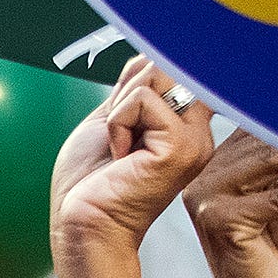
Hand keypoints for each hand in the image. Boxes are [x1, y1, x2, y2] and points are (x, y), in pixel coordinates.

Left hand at [52, 58, 217, 258]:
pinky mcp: (180, 147)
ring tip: (119, 147)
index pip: (179, 68)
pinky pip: (141, 101)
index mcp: (185, 125)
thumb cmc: (88, 184)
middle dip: (128, 91)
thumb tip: (149, 53)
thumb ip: (135, 89)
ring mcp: (195, 140)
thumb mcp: (112, 122)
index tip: (130, 88)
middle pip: (166, 64)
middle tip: (117, 135)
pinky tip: (119, 156)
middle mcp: (198, 132)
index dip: (150, 68)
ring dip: (120, 109)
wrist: (79, 223)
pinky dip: (117, 124)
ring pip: (156, 75)